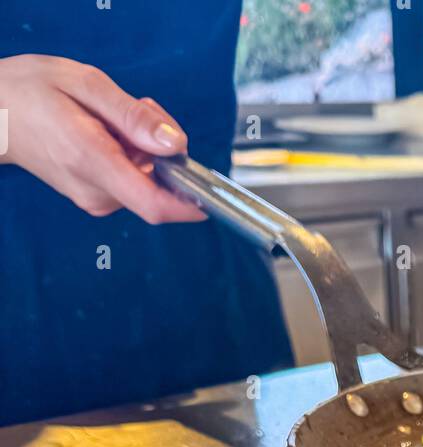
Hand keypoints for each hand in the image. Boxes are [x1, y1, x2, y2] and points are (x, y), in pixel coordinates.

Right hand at [0, 54, 205, 223]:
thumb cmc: (32, 91)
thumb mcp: (85, 85)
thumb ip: (133, 116)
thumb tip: (174, 143)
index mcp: (93, 162)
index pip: (153, 204)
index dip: (189, 205)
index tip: (209, 194)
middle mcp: (97, 192)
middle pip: (158, 184)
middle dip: (163, 148)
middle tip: (139, 109)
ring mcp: (95, 199)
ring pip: (147, 180)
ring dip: (146, 148)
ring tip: (113, 117)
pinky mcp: (96, 198)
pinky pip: (132, 180)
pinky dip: (132, 154)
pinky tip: (109, 131)